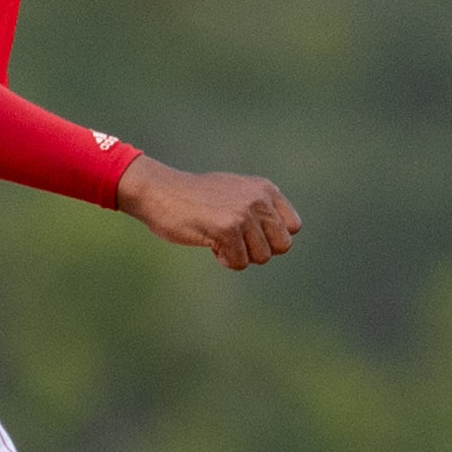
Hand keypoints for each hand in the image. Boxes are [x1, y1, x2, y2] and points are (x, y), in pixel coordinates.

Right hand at [116, 155, 300, 268]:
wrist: (159, 192)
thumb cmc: (193, 199)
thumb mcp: (233, 194)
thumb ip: (259, 210)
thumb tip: (284, 242)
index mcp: (265, 189)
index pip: (293, 227)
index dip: (271, 238)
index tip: (248, 233)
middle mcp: (259, 199)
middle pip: (282, 246)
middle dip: (258, 250)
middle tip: (235, 240)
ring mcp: (244, 213)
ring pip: (261, 257)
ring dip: (239, 256)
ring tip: (218, 238)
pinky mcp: (228, 228)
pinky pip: (239, 262)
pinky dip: (224, 259)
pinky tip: (209, 241)